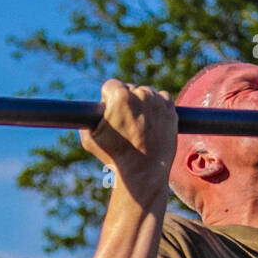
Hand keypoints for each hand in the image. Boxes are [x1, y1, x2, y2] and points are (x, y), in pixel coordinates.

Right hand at [81, 79, 177, 193]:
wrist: (143, 172)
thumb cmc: (114, 156)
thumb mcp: (89, 139)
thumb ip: (85, 120)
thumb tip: (88, 113)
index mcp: (120, 96)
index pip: (111, 85)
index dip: (109, 99)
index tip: (111, 112)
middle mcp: (141, 94)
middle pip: (130, 89)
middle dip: (127, 102)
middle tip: (126, 122)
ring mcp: (158, 102)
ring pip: (147, 94)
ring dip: (143, 104)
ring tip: (140, 125)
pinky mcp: (171, 111)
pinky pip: (163, 99)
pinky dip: (159, 107)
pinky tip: (153, 121)